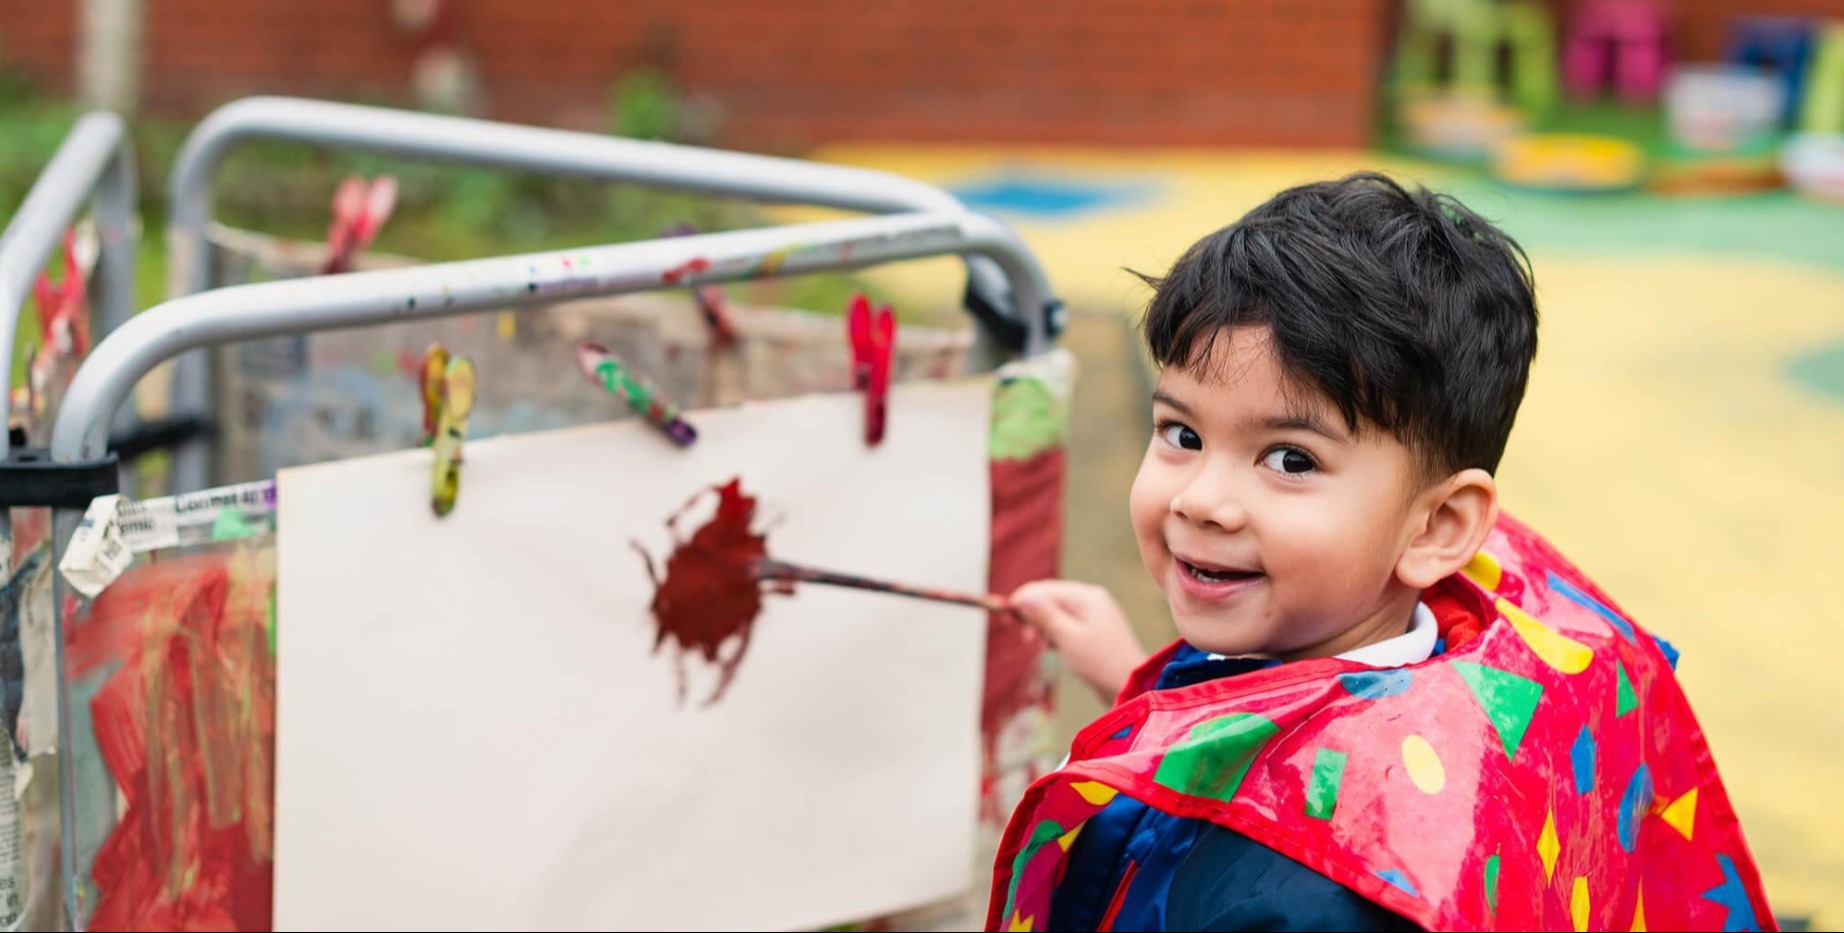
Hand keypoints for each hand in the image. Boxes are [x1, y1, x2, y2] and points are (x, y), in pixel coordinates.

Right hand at [1010, 580, 1148, 704]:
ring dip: (1044, 626)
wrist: (1131, 686)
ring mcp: (1095, 615)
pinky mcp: (1095, 631)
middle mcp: (1091, 600)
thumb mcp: (1068, 638)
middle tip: (1026, 639)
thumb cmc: (1100, 662)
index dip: (1023, 600)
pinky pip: (1068, 625)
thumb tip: (1024, 595)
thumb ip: (1046, 615)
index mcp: (1087, 597)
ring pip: (1058, 612)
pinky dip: (1056, 633)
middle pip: (1051, 598)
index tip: (1005, 618)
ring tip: (1040, 646)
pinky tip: (1053, 648)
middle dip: (1033, 615)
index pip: (1046, 589)